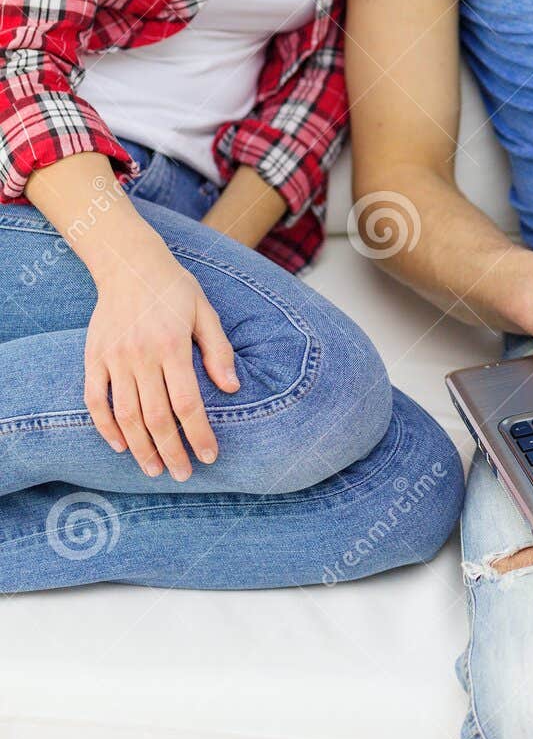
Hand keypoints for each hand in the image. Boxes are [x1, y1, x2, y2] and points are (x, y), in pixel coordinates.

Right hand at [84, 235, 240, 478]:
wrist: (129, 263)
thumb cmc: (174, 288)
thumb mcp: (205, 312)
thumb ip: (218, 351)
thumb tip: (232, 389)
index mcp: (173, 345)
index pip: (187, 403)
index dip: (198, 434)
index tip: (209, 456)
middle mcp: (141, 355)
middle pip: (156, 417)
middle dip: (171, 451)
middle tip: (182, 474)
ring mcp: (114, 358)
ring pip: (126, 415)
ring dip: (140, 448)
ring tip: (154, 469)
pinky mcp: (93, 357)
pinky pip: (95, 400)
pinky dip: (105, 427)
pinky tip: (120, 446)